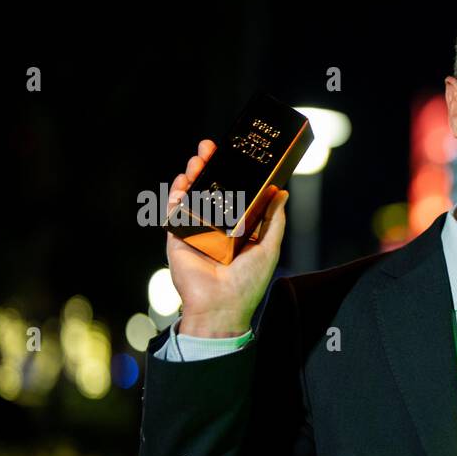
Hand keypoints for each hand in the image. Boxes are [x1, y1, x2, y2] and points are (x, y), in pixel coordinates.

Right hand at [165, 139, 288, 337]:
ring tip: (197, 162)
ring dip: (191, 175)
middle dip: (208, 166)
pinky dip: (176, 196)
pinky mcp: (178, 238)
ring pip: (191, 195)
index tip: (233, 153)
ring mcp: (195, 230)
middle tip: (208, 148)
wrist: (222, 306)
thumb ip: (273, 220)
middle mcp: (216, 226)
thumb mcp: (268, 247)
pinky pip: (174, 212)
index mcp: (237, 227)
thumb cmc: (248, 282)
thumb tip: (282, 193)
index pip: (234, 192)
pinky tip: (182, 184)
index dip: (232, 172)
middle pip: (210, 188)